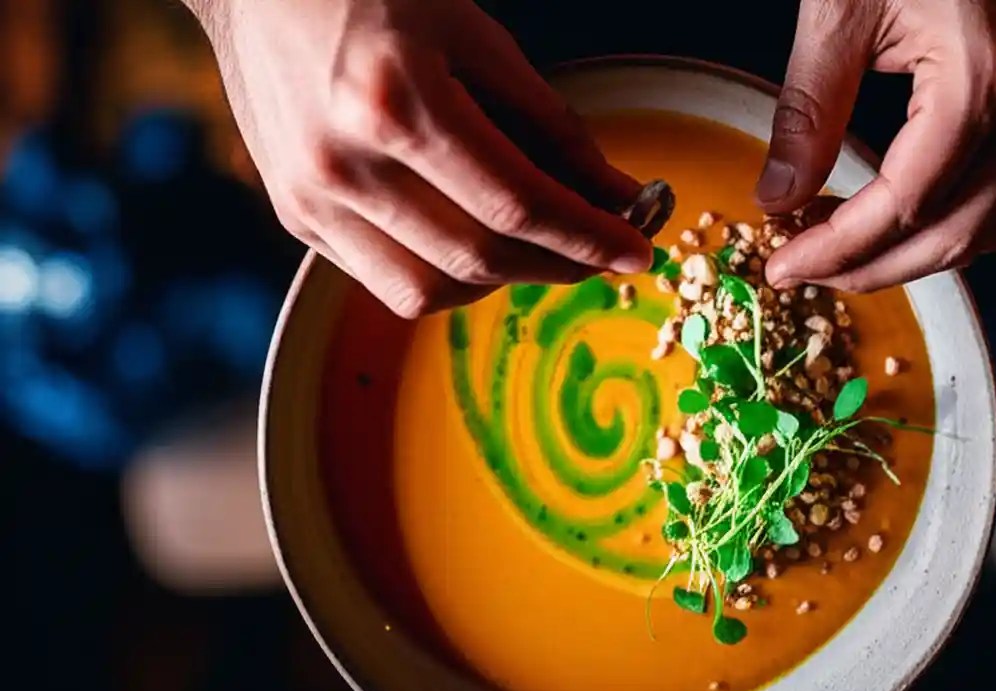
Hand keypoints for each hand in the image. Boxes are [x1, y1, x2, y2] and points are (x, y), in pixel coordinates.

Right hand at [186, 0, 648, 317]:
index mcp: (398, 101)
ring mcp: (312, 198)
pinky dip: (449, 277)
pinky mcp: (297, 217)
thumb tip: (614, 193)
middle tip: (604, 255)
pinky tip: (479, 245)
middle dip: (560, 266)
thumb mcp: (476, 36)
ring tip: (544, 250)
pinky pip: (388, 282)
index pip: (518, 202)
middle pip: (480, 256)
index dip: (589, 236)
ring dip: (507, 282)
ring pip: (432, 290)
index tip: (638, 252)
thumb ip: (549, 123)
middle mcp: (346, 162)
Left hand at [759, 0, 995, 290]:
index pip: (906, 203)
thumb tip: (778, 199)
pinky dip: (933, 227)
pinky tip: (876, 221)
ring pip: (980, 230)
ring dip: (904, 256)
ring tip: (831, 252)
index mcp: (981, 82)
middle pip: (951, 234)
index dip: (839, 247)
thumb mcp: (836, 14)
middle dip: (869, 267)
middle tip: (798, 271)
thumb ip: (808, 113)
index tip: (782, 266)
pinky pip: (990, 201)